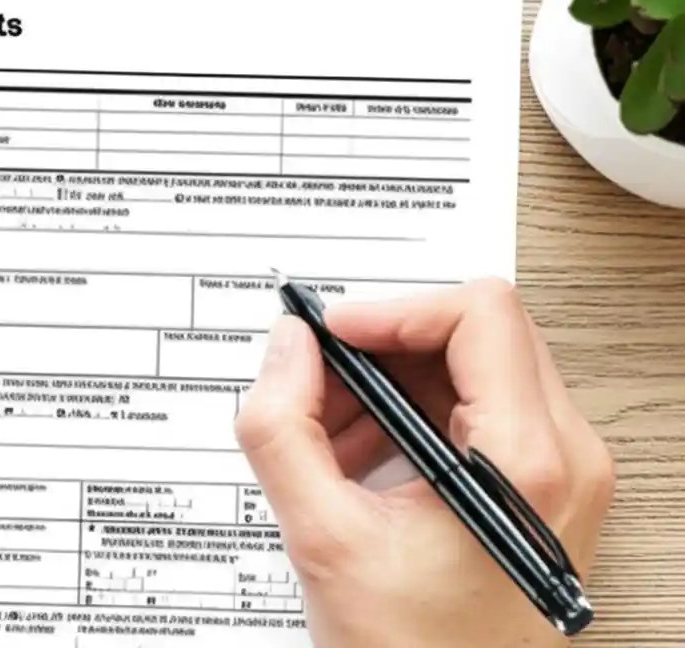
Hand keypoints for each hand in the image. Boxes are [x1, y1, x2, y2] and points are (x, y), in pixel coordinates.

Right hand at [235, 278, 614, 647]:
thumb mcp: (323, 538)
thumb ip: (284, 429)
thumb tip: (287, 351)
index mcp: (528, 462)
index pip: (477, 314)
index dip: (392, 311)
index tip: (333, 335)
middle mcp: (565, 457)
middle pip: (477, 334)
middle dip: (385, 352)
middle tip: (322, 383)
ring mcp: (561, 472)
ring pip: (474, 368)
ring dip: (393, 387)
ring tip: (331, 438)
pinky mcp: (543, 485)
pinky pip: (479, 411)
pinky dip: (413, 418)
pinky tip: (360, 462)